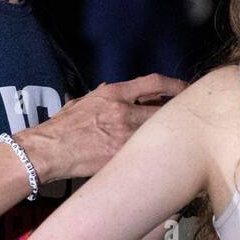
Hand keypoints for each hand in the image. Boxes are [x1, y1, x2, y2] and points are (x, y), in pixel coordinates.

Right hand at [19, 73, 186, 181]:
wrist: (47, 151)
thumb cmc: (61, 128)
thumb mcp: (82, 103)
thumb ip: (101, 96)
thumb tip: (110, 91)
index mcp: (113, 94)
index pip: (154, 83)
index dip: (175, 85)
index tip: (186, 88)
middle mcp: (123, 111)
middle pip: (164, 109)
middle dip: (180, 113)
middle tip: (191, 116)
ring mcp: (124, 135)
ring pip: (159, 132)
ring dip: (169, 134)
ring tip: (179, 138)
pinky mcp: (123, 156)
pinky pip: (147, 153)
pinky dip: (155, 153)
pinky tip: (160, 156)